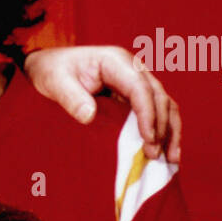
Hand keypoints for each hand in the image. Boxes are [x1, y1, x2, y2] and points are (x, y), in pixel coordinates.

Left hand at [24, 45, 180, 162]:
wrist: (50, 64)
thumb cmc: (53, 70)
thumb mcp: (55, 82)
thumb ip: (71, 98)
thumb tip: (89, 116)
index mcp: (116, 61)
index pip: (140, 88)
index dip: (148, 114)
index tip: (148, 139)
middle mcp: (132, 69)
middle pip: (159, 97)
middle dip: (161, 127)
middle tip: (155, 155)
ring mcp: (136, 81)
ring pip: (164, 105)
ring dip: (170, 131)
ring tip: (171, 159)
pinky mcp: (135, 95)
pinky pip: (156, 112)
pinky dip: (163, 131)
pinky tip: (166, 151)